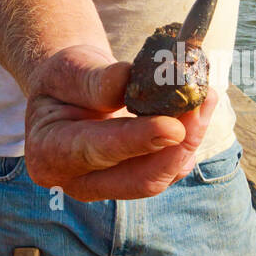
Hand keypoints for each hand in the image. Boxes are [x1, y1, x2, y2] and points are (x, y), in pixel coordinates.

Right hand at [24, 45, 216, 200]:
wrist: (69, 92)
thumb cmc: (64, 80)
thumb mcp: (68, 69)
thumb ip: (94, 80)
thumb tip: (127, 80)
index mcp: (49, 154)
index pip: (97, 150)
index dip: (136, 141)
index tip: (173, 127)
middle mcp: (78, 181)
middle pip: (138, 179)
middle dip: (177, 146)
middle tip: (201, 103)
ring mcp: (108, 187)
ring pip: (160, 177)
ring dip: (189, 141)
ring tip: (206, 98)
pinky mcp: (134, 182)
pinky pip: (167, 170)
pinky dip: (187, 143)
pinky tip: (199, 113)